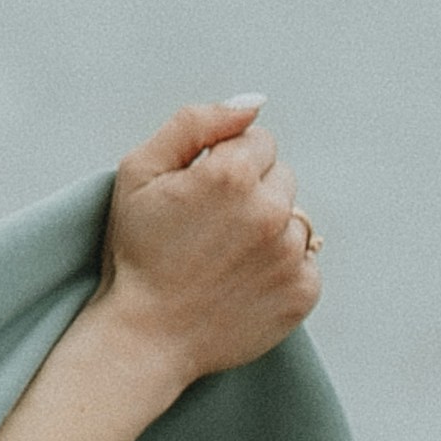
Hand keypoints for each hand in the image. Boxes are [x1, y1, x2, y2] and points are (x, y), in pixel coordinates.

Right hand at [88, 97, 319, 388]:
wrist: (144, 337)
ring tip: (225, 258)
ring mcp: (291, 255)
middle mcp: (270, 212)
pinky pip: (304, 260)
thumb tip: (254, 103)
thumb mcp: (139, 171)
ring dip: (268, 229)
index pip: (258, 140)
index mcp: (232, 175)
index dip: (225, 162)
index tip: (200, 194)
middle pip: (281, 177)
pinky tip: (241, 282)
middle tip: (210, 228)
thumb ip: (196, 123)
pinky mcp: (303, 292)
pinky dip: (279, 268)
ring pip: (294, 218)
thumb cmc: (136, 251)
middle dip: (251, 192)